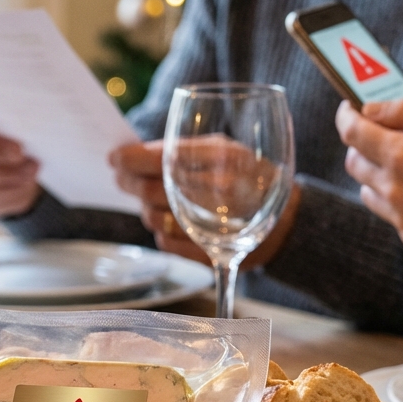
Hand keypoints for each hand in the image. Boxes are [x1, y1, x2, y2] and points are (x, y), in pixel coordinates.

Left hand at [108, 138, 299, 268]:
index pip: (160, 158)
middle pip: (150, 190)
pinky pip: (164, 242)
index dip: (129, 158)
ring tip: (150, 198)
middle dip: (127, 182)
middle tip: (120, 176)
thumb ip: (186, 149)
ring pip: (153, 217)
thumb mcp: (227, 150)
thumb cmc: (249, 177)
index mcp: (223, 157)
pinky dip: (161, 231)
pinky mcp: (207, 252)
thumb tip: (131, 154)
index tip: (114, 157)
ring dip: (145, 208)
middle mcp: (217, 191)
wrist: (288, 222)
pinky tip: (171, 220)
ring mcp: (212, 225)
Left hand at [335, 99, 402, 257]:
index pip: (352, 132)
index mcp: (402, 156)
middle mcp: (394, 190)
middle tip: (383, 134)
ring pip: (368, 190)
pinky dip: (398, 199)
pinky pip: (392, 214)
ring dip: (377, 173)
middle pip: (355, 162)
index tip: (349, 108)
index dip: (347, 116)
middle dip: (363, 144)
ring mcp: (402, 218)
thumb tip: (369, 109)